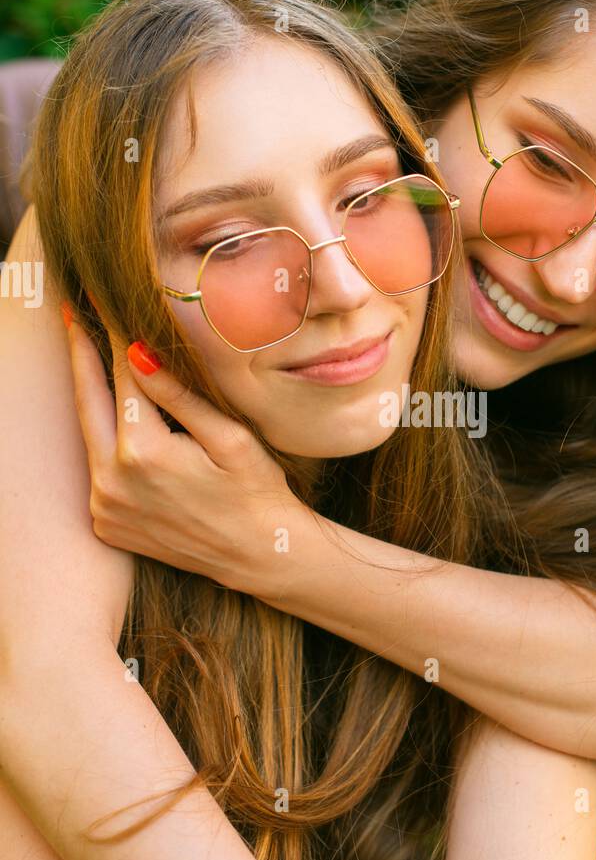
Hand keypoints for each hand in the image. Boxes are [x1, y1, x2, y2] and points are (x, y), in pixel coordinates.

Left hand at [65, 319, 306, 594]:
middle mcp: (111, 482)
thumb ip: (179, 396)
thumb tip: (138, 353)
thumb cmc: (257, 492)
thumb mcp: (229, 438)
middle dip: (80, 356)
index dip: (112, 336)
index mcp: (143, 454)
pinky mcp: (106, 524)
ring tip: (93, 358)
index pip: (121, 378)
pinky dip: (105, 444)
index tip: (101, 302)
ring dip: (95, 400)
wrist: (260, 557)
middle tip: (71, 314)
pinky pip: (97, 471)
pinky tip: (119, 424)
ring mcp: (105, 507)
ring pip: (91, 437)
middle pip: (87, 402)